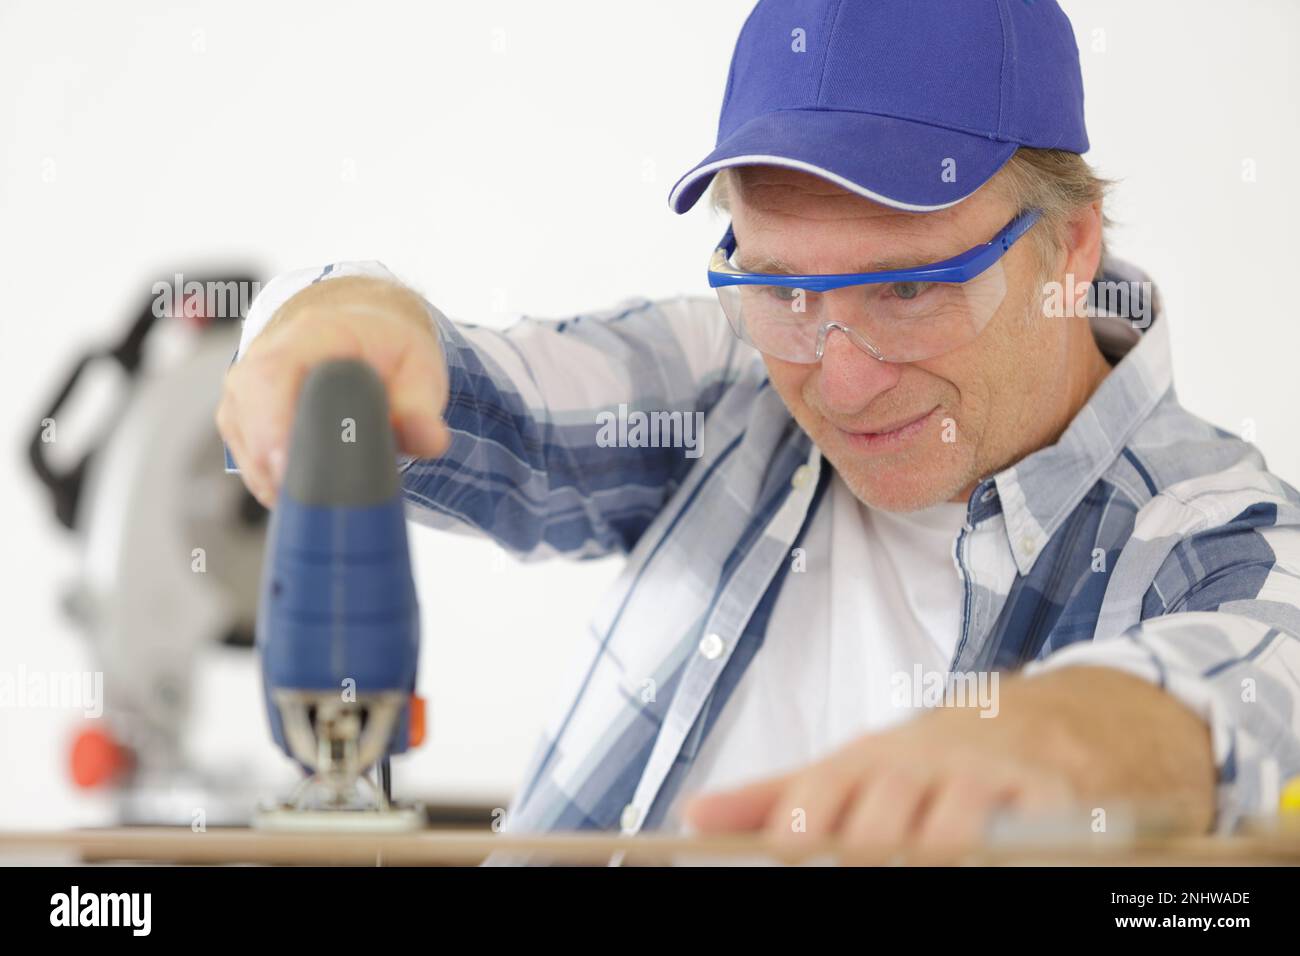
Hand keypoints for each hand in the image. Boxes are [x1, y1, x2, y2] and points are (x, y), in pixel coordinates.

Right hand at [216, 276, 451, 506]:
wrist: (360, 331)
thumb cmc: (385, 348)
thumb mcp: (419, 368)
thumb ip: (422, 407)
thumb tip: (429, 439)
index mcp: (310, 335)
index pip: (271, 376)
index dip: (274, 427)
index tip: (289, 470)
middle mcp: (264, 357)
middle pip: (249, 419)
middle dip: (278, 469)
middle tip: (315, 504)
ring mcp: (245, 390)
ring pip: (247, 449)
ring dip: (282, 480)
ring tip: (328, 488)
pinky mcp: (240, 420)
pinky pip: (248, 460)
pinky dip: (276, 482)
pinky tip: (309, 484)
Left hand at [683, 666, 1214, 863]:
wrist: (1050, 718)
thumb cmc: (932, 756)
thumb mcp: (856, 766)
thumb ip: (779, 796)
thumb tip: (694, 815)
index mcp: (871, 759)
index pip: (824, 787)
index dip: (805, 818)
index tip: (789, 844)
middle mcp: (926, 764)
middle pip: (885, 811)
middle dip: (867, 844)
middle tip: (862, 861)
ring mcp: (991, 779)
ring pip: (954, 826)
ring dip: (937, 848)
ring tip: (929, 857)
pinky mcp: (1053, 800)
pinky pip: (1029, 832)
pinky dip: (1008, 847)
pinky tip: (994, 855)